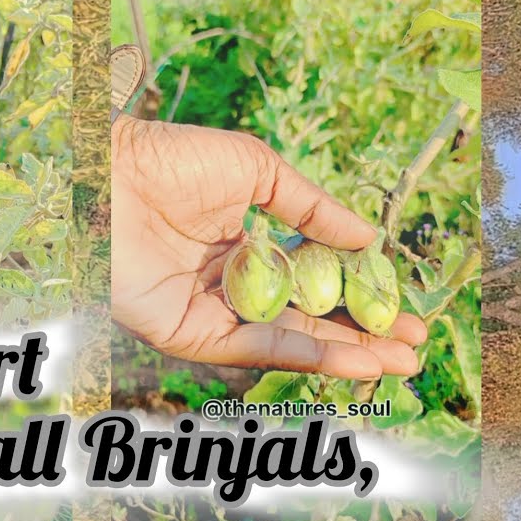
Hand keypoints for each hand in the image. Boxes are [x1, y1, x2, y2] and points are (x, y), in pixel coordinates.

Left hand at [111, 115, 425, 379]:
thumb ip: (312, 208)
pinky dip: (301, 353)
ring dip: (342, 352)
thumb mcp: (256, 169)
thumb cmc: (170, 158)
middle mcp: (225, 281)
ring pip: (283, 339)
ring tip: (399, 362)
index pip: (307, 277)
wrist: (106, 173)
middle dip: (361, 333)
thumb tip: (369, 240)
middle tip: (413, 347)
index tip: (402, 304)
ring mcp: (205, 310)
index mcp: (240, 242)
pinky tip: (348, 355)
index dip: (355, 292)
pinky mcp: (183, 332)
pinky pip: (250, 346)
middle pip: (302, 316)